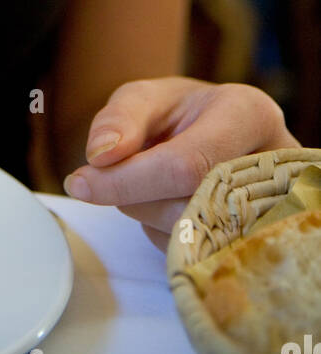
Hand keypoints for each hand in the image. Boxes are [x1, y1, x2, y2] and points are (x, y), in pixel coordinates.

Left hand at [62, 77, 300, 251]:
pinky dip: (166, 235)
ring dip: (149, 218)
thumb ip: (119, 119)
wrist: (217, 136)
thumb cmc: (180, 115)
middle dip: (137, 199)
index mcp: (248, 114)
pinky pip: (199, 255)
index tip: (80, 183)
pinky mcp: (259, 242)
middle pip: (189, 206)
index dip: (128, 180)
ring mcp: (273, 210)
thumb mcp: (146, 98)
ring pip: (194, 237)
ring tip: (148, 185)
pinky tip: (169, 206)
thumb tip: (100, 155)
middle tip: (111, 180)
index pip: (186, 165)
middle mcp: (274, 165)